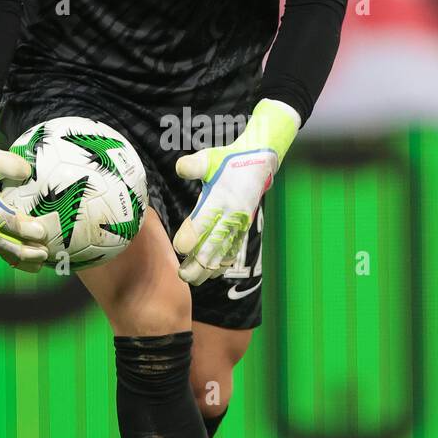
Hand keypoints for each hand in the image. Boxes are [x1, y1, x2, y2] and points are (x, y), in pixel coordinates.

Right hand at [0, 92, 48, 272]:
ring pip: (1, 247)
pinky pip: (0, 246)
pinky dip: (15, 257)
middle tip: (44, 252)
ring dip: (21, 258)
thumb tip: (26, 172)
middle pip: (1, 240)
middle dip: (23, 249)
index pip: (2, 219)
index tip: (42, 231)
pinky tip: (32, 263)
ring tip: (41, 262)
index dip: (22, 227)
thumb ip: (10, 165)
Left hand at [172, 99, 299, 285]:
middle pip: (214, 245)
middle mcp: (232, 214)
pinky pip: (234, 251)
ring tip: (191, 279)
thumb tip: (180, 168)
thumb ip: (194, 164)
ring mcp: (239, 223)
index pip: (205, 222)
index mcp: (222, 197)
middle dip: (198, 263)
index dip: (192, 237)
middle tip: (181, 274)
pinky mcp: (243, 228)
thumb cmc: (229, 160)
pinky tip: (211, 275)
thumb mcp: (210, 157)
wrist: (259, 162)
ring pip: (223, 252)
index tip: (179, 248)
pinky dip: (223, 265)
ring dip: (208, 268)